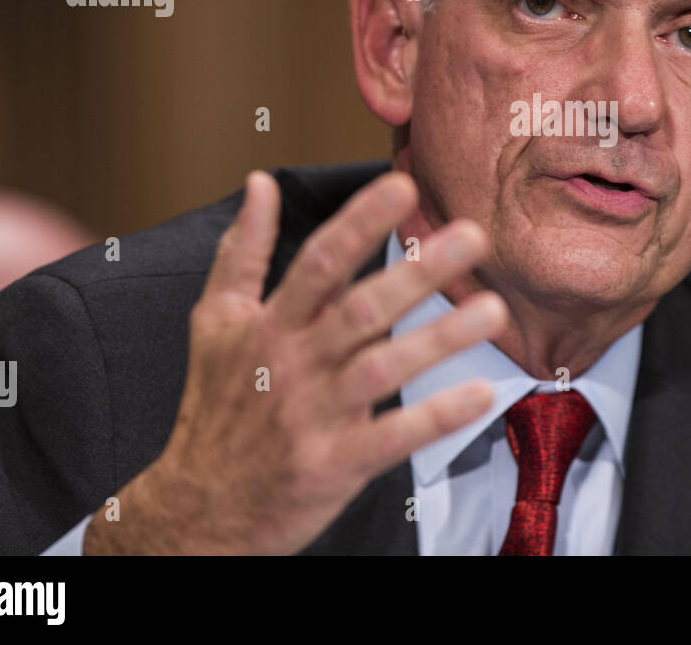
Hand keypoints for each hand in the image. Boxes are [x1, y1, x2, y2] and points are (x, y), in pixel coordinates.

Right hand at [83, 169, 506, 553]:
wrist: (196, 507)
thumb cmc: (217, 406)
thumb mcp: (214, 321)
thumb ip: (241, 250)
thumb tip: (260, 183)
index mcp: (271, 324)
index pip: (320, 262)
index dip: (360, 222)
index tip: (404, 185)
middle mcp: (295, 363)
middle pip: (361, 309)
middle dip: (418, 271)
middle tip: (473, 237)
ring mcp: (315, 415)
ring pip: (382, 368)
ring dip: (439, 339)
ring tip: (493, 309)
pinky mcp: (333, 464)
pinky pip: (392, 438)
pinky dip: (435, 417)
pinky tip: (480, 395)